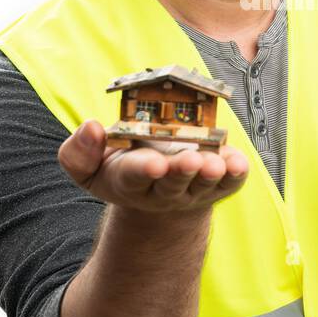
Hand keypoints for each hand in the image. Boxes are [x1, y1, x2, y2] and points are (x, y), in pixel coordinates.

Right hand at [57, 118, 249, 216]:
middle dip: (181, 172)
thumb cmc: (121, 169)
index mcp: (129, 181)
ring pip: (204, 185)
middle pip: (173, 184)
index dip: (145, 169)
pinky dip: (235, 174)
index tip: (154, 163)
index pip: (135, 176)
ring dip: (210, 174)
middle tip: (191, 161)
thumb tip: (91, 127)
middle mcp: (163, 189)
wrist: (156, 189)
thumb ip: (79, 152)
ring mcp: (193, 189)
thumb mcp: (89, 166)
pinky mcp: (217, 186)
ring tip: (215, 164)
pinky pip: (230, 183)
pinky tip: (238, 163)